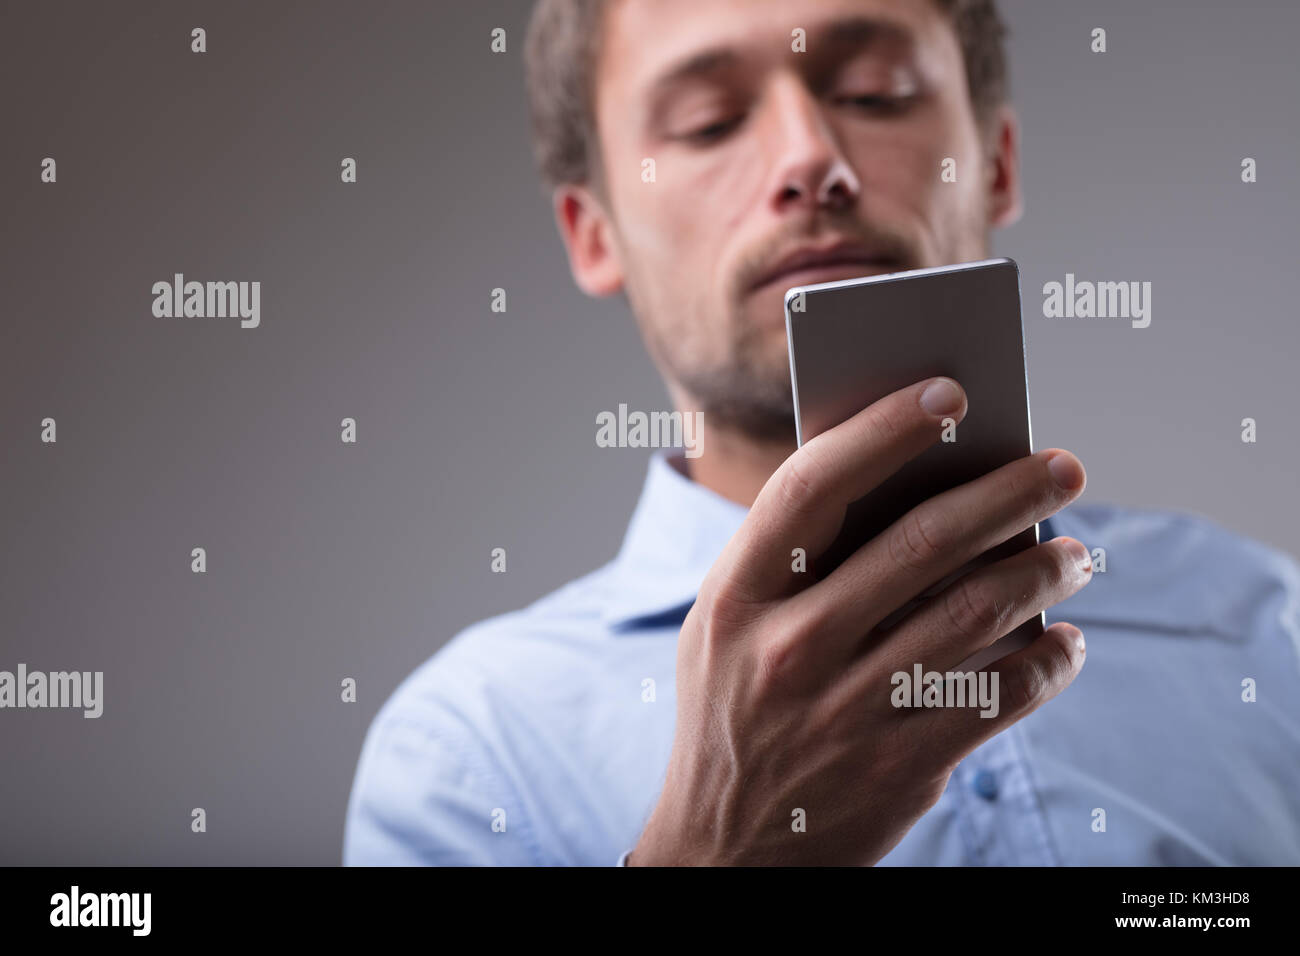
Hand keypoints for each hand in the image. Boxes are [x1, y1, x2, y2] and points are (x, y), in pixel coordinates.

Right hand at [629, 376, 1090, 864]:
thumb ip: (791, 559)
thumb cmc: (732, 708)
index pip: (811, 486)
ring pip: (976, 614)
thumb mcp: (728, 627)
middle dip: (1007, 492)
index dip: (883, 430)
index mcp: (736, 597)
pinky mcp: (900, 767)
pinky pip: (999, 696)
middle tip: (1064, 464)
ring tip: (1077, 550)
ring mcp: (845, 712)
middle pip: (920, 544)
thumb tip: (914, 483)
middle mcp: (788, 648)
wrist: (723, 850)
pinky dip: (1048, 660)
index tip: (949, 393)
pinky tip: (1065, 641)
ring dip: (1044, 571)